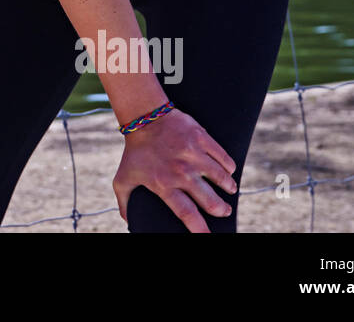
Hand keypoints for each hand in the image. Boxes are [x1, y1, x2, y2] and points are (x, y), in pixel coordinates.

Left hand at [111, 107, 237, 232]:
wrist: (143, 117)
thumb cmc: (134, 150)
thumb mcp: (123, 178)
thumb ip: (125, 201)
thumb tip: (128, 221)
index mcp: (164, 184)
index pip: (187, 213)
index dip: (199, 228)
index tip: (207, 236)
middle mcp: (181, 172)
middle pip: (210, 200)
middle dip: (221, 209)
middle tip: (224, 211)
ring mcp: (193, 155)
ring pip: (221, 178)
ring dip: (228, 187)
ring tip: (230, 189)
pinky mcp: (201, 138)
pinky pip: (223, 157)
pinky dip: (228, 166)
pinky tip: (228, 170)